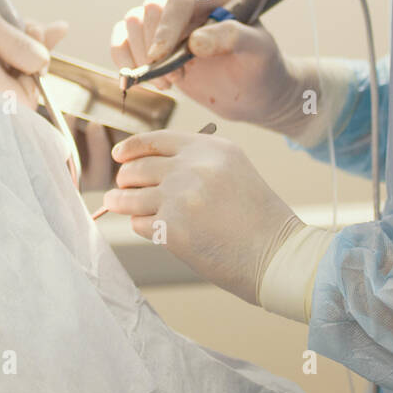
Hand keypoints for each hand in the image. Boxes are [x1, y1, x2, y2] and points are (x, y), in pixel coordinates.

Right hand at [0, 0, 62, 108]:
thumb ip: (21, 48)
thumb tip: (43, 64)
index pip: (30, 97)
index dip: (39, 67)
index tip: (36, 32)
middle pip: (17, 82)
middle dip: (30, 51)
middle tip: (31, 21)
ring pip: (3, 69)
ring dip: (16, 44)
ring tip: (19, 18)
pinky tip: (7, 23)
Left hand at [104, 130, 302, 303]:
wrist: (276, 253)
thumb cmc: (257, 217)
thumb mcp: (233, 171)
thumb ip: (195, 162)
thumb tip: (145, 167)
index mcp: (209, 148)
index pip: (156, 139)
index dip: (131, 148)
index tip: (120, 156)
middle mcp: (192, 166)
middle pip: (137, 168)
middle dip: (124, 179)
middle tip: (122, 188)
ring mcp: (180, 196)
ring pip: (129, 196)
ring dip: (119, 201)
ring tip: (116, 204)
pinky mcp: (171, 227)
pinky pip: (138, 222)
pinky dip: (141, 226)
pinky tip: (153, 229)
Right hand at [109, 0, 310, 128]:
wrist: (255, 91)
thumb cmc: (262, 67)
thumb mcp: (259, 52)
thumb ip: (233, 38)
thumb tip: (195, 41)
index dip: (166, 26)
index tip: (160, 56)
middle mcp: (188, 3)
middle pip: (150, 9)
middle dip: (154, 47)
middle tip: (175, 78)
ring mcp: (168, 22)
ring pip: (132, 21)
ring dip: (141, 57)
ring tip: (169, 82)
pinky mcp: (153, 43)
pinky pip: (121, 40)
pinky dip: (124, 61)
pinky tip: (148, 81)